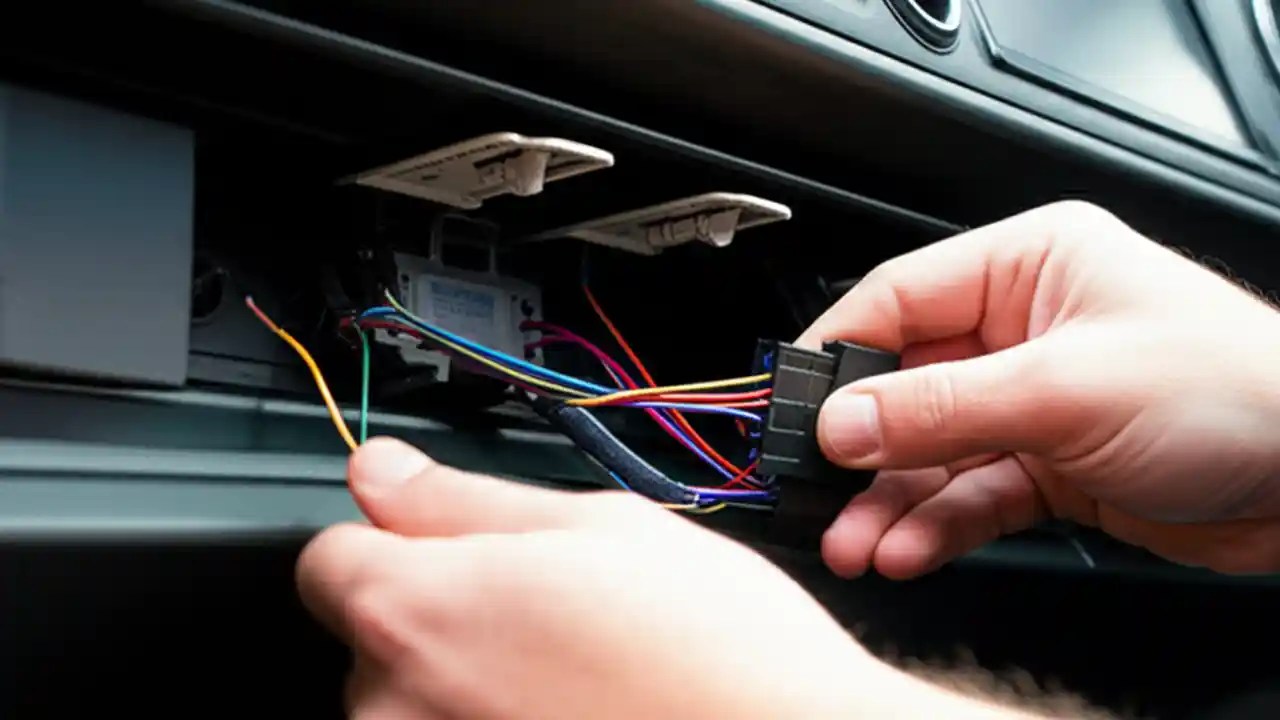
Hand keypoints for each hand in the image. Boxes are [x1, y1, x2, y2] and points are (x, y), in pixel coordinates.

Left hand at [297, 439, 1039, 718]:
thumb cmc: (716, 653)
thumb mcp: (597, 527)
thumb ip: (460, 500)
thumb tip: (381, 471)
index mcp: (414, 614)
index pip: (329, 560)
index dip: (393, 539)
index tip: (449, 546)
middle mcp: (395, 714)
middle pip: (376, 642)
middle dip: (443, 619)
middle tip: (549, 618)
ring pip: (418, 709)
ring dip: (472, 690)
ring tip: (578, 681)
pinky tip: (578, 716)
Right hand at [801, 201, 1279, 577]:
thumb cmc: (1236, 390)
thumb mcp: (1066, 390)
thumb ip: (942, 406)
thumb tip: (844, 420)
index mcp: (1027, 265)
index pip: (898, 299)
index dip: (838, 354)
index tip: (791, 407)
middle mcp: (1022, 327)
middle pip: (905, 384)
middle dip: (860, 447)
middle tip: (813, 490)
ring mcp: (1032, 400)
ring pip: (931, 449)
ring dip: (889, 500)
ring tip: (855, 541)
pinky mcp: (1048, 464)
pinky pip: (970, 493)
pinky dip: (936, 524)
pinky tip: (907, 549)